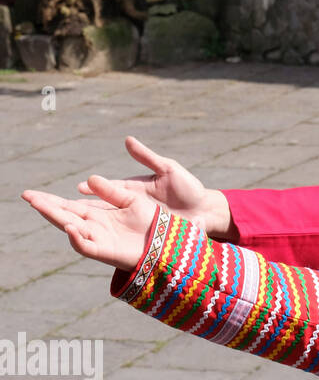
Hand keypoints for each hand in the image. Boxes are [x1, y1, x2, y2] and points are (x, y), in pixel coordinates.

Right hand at [23, 175, 157, 271]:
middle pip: (67, 216)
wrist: (185, 230)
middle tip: (27, 196)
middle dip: (47, 207)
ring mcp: (104, 240)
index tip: (32, 193)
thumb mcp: (135, 197)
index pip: (72, 205)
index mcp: (104, 213)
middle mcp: (100, 227)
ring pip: (73, 229)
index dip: (53, 200)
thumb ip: (113, 190)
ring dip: (57, 218)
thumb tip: (89, 179)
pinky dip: (79, 239)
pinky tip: (69, 226)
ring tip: (41, 206)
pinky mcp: (112, 252)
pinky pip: (90, 248)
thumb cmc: (163, 216)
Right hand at [62, 136, 229, 236]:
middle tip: (50, 206)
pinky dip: (98, 240)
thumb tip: (127, 140)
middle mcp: (128, 209)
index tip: (77, 188)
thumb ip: (147, 157)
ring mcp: (132, 225)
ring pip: (100, 226)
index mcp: (132, 192)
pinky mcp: (139, 237)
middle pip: (95, 209)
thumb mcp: (168, 170)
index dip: (91, 190)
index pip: (105, 191)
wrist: (207, 211)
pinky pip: (114, 240)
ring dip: (81, 225)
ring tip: (62, 225)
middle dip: (73, 208)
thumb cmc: (189, 189)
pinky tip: (84, 239)